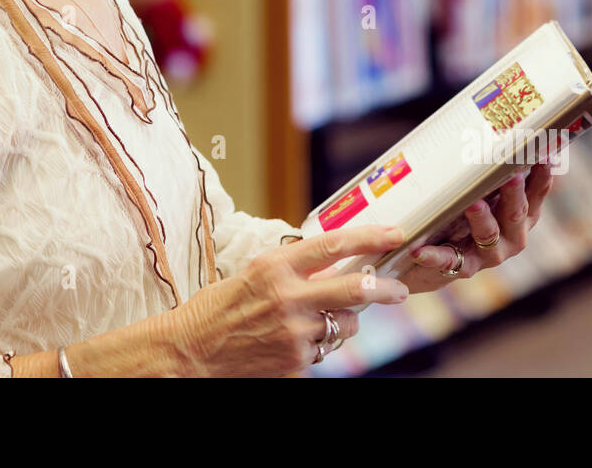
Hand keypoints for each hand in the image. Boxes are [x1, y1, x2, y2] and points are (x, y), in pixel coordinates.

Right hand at [170, 224, 410, 376]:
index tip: (393, 233)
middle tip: (398, 289)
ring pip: (346, 322)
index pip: (333, 245)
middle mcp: (288, 296)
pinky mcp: (296, 358)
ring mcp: (294, 330)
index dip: (369, 237)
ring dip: (346, 319)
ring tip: (325, 317)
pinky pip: (326, 346)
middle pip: (354, 287)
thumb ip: (293, 267)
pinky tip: (297, 337)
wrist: (193, 349)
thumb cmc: (221, 306)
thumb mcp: (254, 272)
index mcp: (276, 266)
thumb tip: (333, 261)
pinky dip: (321, 340)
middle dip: (384, 288)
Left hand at [402, 160, 553, 293]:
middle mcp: (512, 236)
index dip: (542, 176)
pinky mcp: (464, 267)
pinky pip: (448, 259)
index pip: (537, 193)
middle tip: (512, 176)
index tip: (544, 156)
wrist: (439, 257)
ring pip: (488, 234)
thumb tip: (494, 133)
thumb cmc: (466, 214)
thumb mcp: (484, 192)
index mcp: (522, 215)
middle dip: (514, 194)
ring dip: (481, 217)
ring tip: (473, 203)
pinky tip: (418, 251)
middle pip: (516, 213)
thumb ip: (491, 173)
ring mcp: (490, 254)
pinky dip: (433, 255)